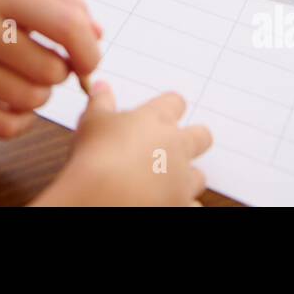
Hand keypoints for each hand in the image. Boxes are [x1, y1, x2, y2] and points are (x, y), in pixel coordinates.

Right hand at [0, 0, 102, 138]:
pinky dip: (20, 120)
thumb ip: (56, 5)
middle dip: (58, 74)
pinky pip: (5, 126)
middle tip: (43, 66)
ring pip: (31, 100)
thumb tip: (97, 34)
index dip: (89, 51)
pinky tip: (11, 103)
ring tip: (23, 81)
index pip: (66, 26)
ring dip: (38, 97)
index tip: (88, 61)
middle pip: (51, 71)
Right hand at [33, 81, 212, 205]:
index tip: (161, 112)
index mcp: (156, 120)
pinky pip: (192, 205)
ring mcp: (182, 179)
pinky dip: (181, 204)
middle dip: (192, 140)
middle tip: (173, 146)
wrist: (104, 198)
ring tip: (162, 181)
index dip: (169, 107)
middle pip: (201, 136)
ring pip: (197, 176)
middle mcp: (176, 147)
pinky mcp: (183, 205)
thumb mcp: (92, 121)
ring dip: (184, 178)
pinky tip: (163, 202)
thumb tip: (102, 87)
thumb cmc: (96, 156)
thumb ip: (101, 102)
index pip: (175, 102)